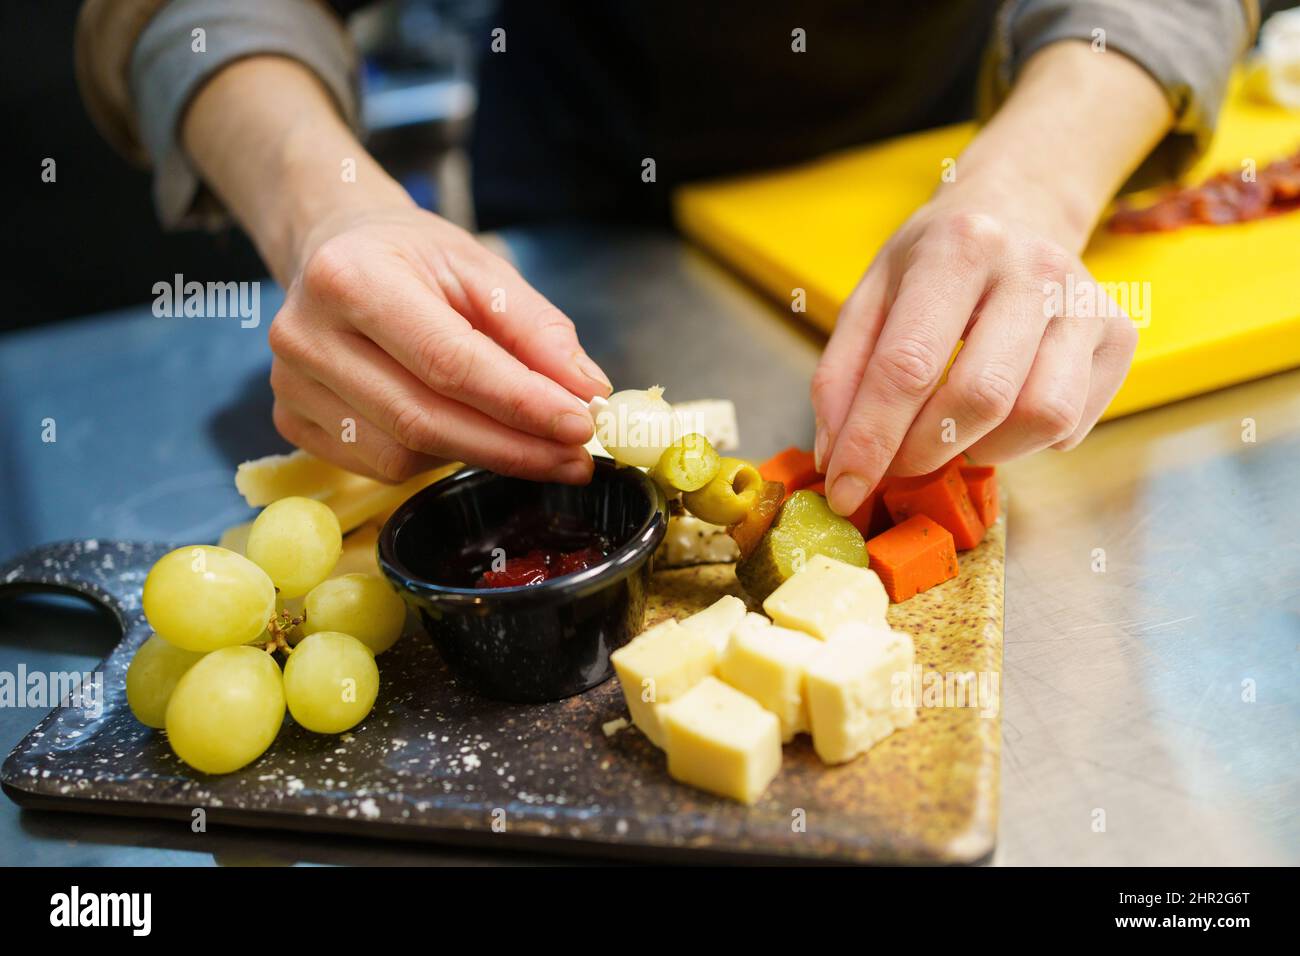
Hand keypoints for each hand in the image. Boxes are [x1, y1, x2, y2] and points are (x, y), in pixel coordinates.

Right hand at [268, 205, 611, 482]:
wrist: (332, 248)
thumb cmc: (412, 257)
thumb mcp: (482, 270)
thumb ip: (537, 330)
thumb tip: (586, 391)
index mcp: (351, 278)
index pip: (450, 362)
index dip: (521, 403)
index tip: (581, 425)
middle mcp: (306, 335)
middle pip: (425, 419)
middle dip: (513, 448)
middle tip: (575, 459)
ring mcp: (290, 384)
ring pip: (403, 454)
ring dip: (479, 455)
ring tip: (524, 439)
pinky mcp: (291, 420)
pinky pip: (379, 465)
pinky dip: (435, 458)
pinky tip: (462, 431)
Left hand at [812, 195, 1137, 516]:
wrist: (1020, 206)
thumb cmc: (936, 261)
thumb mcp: (871, 295)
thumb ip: (842, 375)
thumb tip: (837, 458)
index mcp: (959, 247)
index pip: (907, 365)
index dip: (871, 440)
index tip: (846, 489)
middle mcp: (1033, 268)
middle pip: (980, 397)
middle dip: (925, 451)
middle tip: (898, 462)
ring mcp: (1085, 301)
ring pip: (1040, 417)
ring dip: (984, 448)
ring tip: (955, 429)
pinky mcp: (1118, 334)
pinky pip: (1072, 423)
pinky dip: (1027, 441)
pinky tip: (1004, 411)